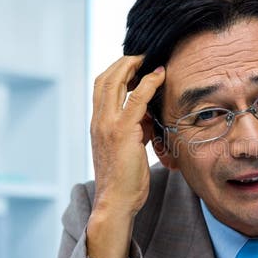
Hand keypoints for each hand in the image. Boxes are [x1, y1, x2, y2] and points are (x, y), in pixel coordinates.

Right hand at [87, 56, 165, 257]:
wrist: (116, 202)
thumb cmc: (125, 181)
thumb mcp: (129, 149)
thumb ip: (136, 129)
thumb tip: (149, 117)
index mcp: (97, 124)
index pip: (101, 87)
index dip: (116, 70)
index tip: (134, 63)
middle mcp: (99, 120)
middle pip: (105, 78)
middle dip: (123, 62)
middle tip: (143, 54)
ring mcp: (108, 124)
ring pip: (116, 82)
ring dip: (133, 65)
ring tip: (150, 59)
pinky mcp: (123, 131)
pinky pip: (137, 98)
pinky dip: (149, 82)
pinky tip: (160, 75)